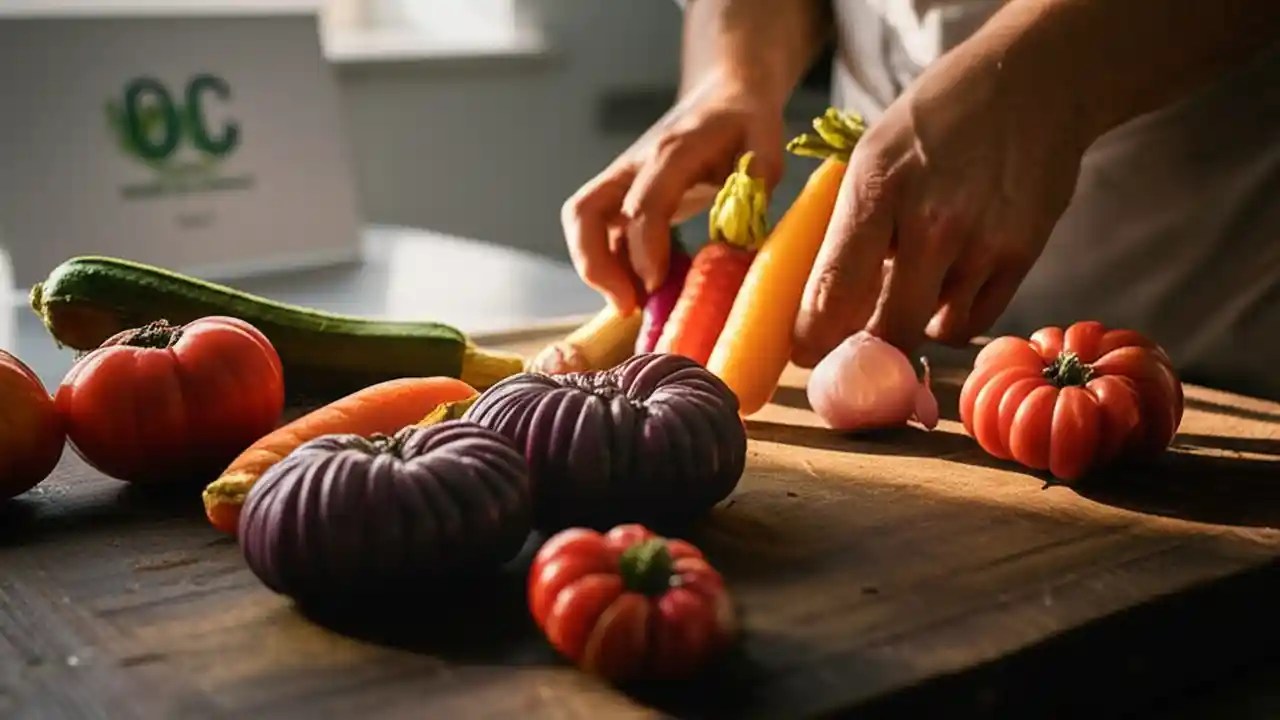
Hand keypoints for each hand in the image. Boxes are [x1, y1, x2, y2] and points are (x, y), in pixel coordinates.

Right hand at [562, 73, 785, 313]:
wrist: (724, 92)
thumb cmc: (745, 118)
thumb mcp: (766, 139)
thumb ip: (760, 177)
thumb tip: (742, 228)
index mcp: (671, 152)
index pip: (643, 205)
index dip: (646, 250)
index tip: (658, 286)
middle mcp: (635, 166)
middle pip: (583, 212)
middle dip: (594, 265)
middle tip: (627, 305)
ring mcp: (623, 181)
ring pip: (584, 225)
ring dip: (599, 270)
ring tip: (636, 304)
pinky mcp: (624, 197)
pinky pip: (602, 234)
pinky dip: (614, 266)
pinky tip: (645, 288)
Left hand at [791, 35, 1089, 365]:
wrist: (1031, 83)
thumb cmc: (936, 120)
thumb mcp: (872, 155)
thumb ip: (849, 226)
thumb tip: (820, 301)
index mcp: (876, 189)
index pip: (833, 288)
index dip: (813, 337)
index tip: (806, 354)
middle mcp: (930, 222)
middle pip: (886, 329)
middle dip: (864, 348)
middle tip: (853, 346)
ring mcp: (981, 244)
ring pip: (929, 331)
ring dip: (911, 323)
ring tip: (910, 285)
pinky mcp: (1020, 256)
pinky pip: (971, 322)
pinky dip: (950, 318)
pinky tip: (945, 285)